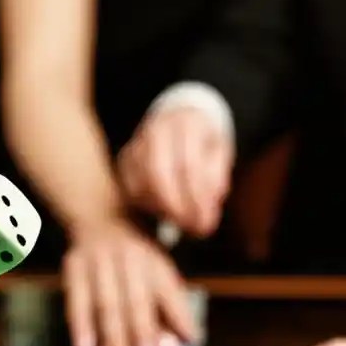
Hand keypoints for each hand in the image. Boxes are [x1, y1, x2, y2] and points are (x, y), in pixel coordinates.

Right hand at [64, 219, 195, 345]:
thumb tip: (188, 341)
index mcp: (155, 261)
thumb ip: (172, 311)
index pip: (168, 292)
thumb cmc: (135, 262)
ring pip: (106, 304)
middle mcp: (129, 256)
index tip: (178, 345)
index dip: (175, 318)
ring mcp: (99, 259)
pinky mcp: (73, 266)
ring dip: (112, 339)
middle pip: (135, 300)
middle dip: (141, 334)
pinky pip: (76, 300)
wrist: (98, 217)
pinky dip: (80, 327)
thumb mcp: (159, 277)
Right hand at [117, 107, 232, 237]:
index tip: (206, 223)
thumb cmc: (204, 141)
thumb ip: (215, 181)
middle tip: (191, 227)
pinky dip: (147, 205)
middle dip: (175, 207)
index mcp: (187, 124)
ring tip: (182, 220)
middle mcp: (158, 129)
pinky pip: (130, 188)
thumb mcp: (219, 155)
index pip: (188, 165)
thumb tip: (206, 215)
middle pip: (158, 173)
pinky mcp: (125, 158)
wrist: (181, 118)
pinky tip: (165, 211)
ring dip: (162, 209)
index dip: (196, 198)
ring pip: (141, 183)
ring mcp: (137, 143)